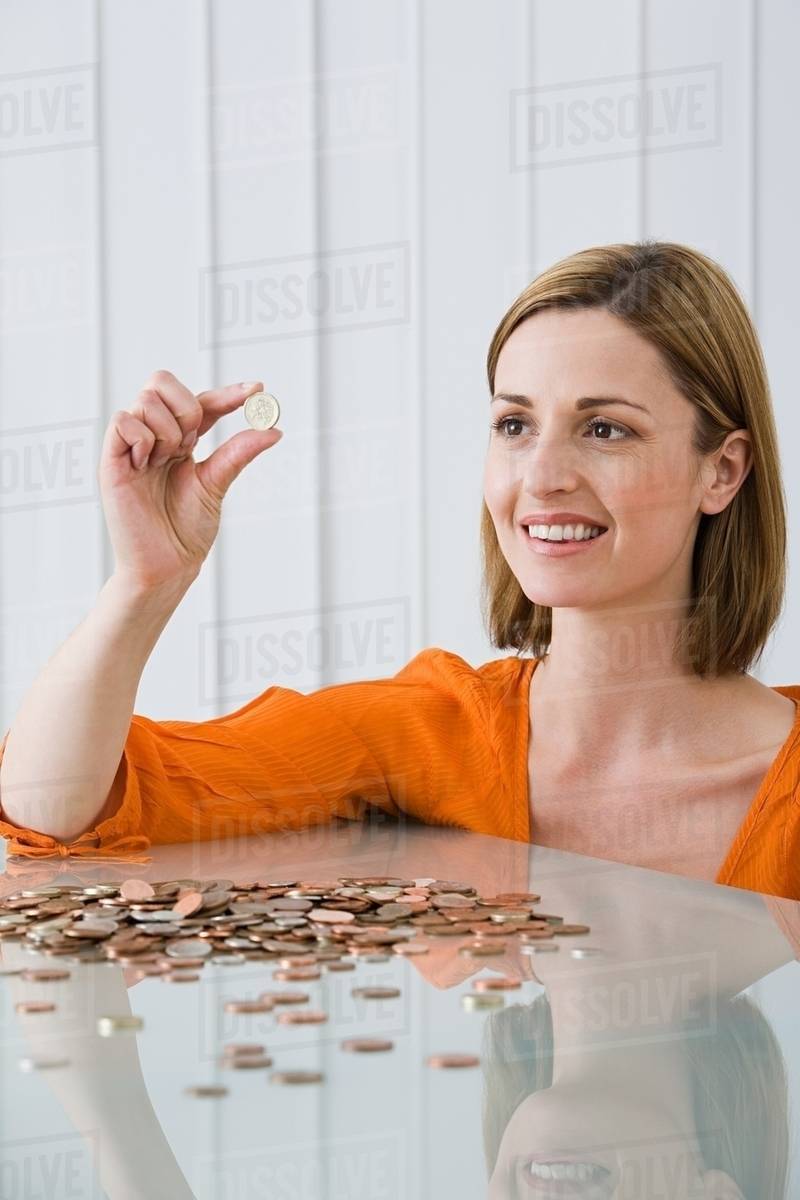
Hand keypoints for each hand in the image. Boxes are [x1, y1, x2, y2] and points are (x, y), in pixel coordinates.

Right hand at [98, 371, 281, 589]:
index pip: (202, 403)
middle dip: (187, 406)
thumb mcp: (217, 484)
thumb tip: (273, 430)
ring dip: (166, 429)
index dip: (229, 393)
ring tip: (166, 462)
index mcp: (181, 442)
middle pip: (162, 382)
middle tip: (193, 442)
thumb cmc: (187, 531)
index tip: (258, 390)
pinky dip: (142, 437)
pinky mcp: (112, 461)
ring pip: (146, 400)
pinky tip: (147, 463)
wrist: (167, 565)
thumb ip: (239, 453)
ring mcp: (132, 447)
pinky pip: (122, 422)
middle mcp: (155, 438)